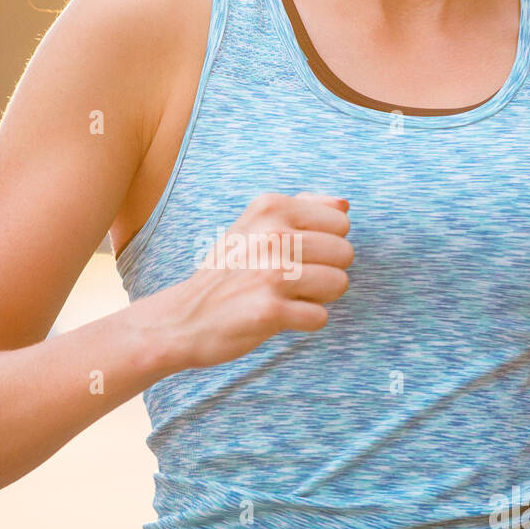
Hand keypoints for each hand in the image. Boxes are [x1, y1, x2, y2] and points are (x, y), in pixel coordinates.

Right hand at [156, 191, 353, 369]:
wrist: (184, 317)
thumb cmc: (227, 271)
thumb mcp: (254, 226)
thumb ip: (302, 208)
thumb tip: (344, 206)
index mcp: (270, 208)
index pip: (341, 223)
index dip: (324, 244)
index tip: (294, 255)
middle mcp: (272, 235)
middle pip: (345, 254)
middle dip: (326, 271)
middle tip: (290, 280)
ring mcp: (271, 273)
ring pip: (339, 284)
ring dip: (318, 297)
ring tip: (285, 297)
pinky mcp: (270, 310)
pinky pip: (320, 317)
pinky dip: (304, 322)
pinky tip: (278, 317)